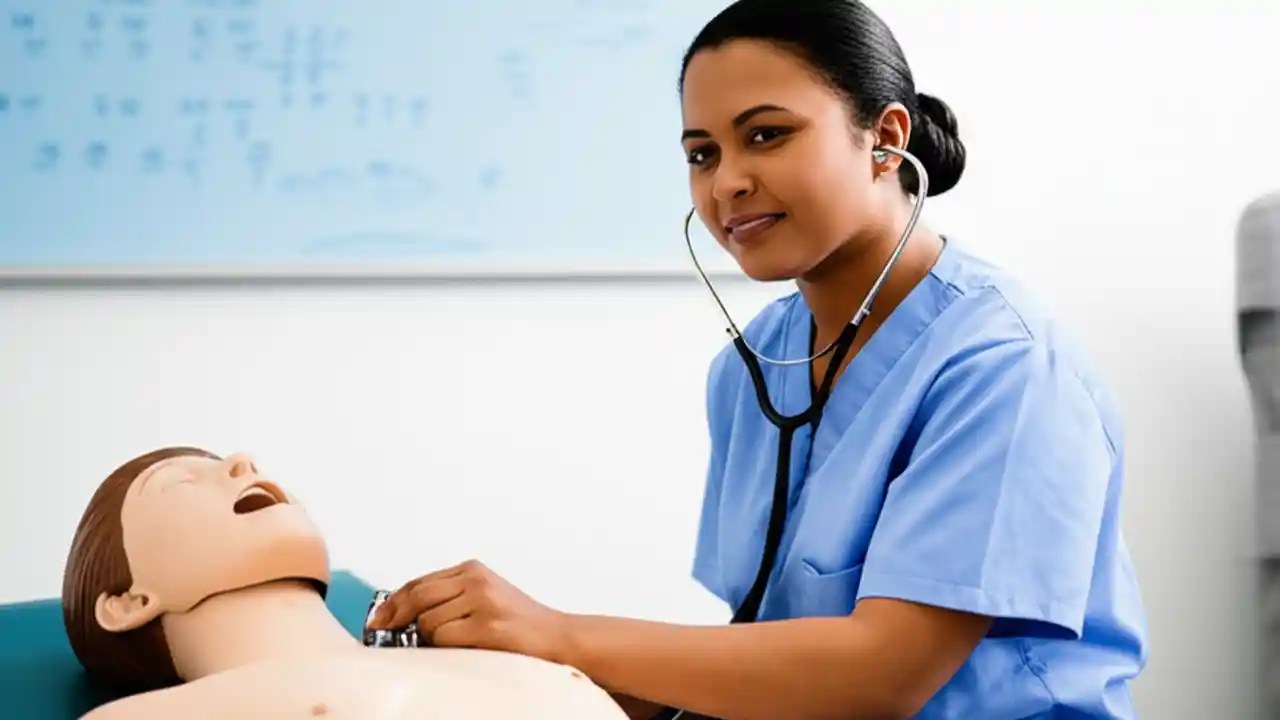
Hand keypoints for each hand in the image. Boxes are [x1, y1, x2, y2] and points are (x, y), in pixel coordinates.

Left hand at [368, 559, 572, 663]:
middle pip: (417, 596)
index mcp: (472, 569)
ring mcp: (482, 600)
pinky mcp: (487, 625)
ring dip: (429, 638)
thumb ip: (449, 597)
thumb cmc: (519, 624)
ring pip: (427, 621)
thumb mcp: (484, 597)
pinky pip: (443, 637)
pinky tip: (461, 649)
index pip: (419, 582)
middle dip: (397, 617)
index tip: (377, 618)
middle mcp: (476, 579)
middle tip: (385, 633)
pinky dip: (443, 647)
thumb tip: (400, 615)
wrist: (557, 637)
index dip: (392, 601)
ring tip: (452, 645)